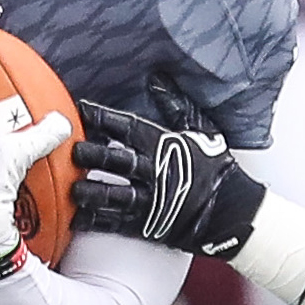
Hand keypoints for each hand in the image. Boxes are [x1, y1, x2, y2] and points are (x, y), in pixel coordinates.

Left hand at [70, 100, 266, 257]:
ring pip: (113, 194)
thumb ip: (175, 106)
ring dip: (89, 191)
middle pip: (116, 160)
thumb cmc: (215, 168)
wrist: (232, 211)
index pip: (127, 127)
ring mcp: (149, 200)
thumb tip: (158, 79)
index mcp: (163, 145)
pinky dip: (94, 221)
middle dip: (92, 155)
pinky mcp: (146, 224)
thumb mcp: (200, 131)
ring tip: (72, 188)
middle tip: (71, 151)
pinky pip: (115, 223)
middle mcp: (154, 171)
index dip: (102, 117)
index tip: (81, 109)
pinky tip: (75, 218)